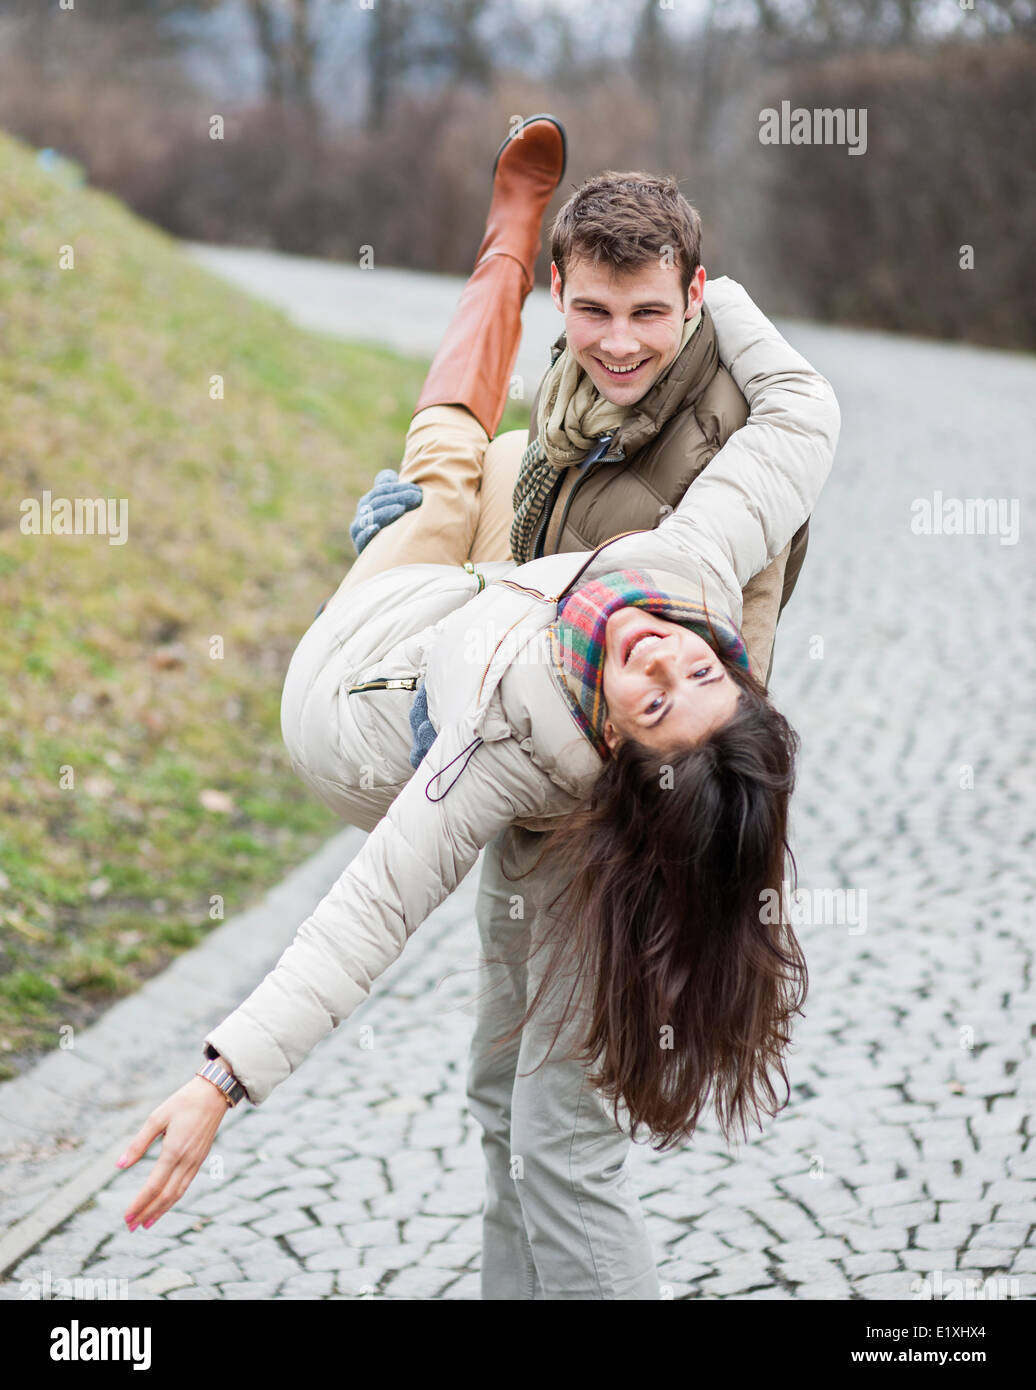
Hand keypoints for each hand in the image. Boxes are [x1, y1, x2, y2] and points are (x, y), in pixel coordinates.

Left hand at [116, 1076, 229, 1229]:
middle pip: (166, 1195)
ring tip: (146, 1223)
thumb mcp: (157, 1117)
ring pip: (177, 1193)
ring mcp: (196, 1161)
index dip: (139, 1203)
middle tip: (131, 1227)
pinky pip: (185, 1185)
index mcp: (174, 1150)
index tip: (126, 1216)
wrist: (215, 1093)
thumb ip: (139, 1143)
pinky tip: (164, 1203)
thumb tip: (119, 1165)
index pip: (154, 1186)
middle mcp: (187, 1160)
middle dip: (148, 1213)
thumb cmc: (183, 1101)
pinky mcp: (200, 1159)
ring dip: (160, 1210)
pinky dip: (173, 1199)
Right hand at [350, 469, 422, 554]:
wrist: (390, 560)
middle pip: (377, 502)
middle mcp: (363, 514)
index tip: (417, 491)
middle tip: (417, 498)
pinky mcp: (360, 546)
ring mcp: (360, 530)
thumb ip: (390, 490)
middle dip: (397, 498)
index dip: (398, 488)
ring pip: (369, 517)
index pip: (382, 490)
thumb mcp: (395, 508)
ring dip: (385, 512)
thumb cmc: (396, 529)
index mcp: (370, 501)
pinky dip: (367, 532)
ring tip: (401, 510)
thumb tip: (388, 474)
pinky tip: (377, 529)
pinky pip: (361, 538)